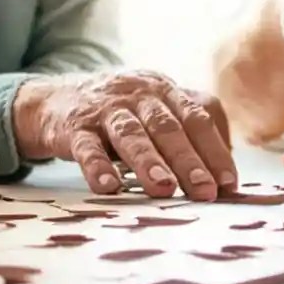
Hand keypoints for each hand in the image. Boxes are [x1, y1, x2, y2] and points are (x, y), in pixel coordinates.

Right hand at [13, 70, 236, 200]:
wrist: (55, 99)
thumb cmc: (120, 111)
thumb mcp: (157, 107)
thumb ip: (193, 124)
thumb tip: (228, 159)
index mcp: (164, 91)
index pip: (197, 119)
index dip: (215, 151)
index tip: (229, 183)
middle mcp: (137, 95)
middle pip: (167, 127)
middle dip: (189, 161)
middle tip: (204, 191)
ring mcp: (104, 109)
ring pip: (130, 135)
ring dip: (148, 162)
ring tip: (164, 188)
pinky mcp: (74, 127)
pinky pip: (86, 147)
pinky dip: (97, 166)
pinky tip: (108, 187)